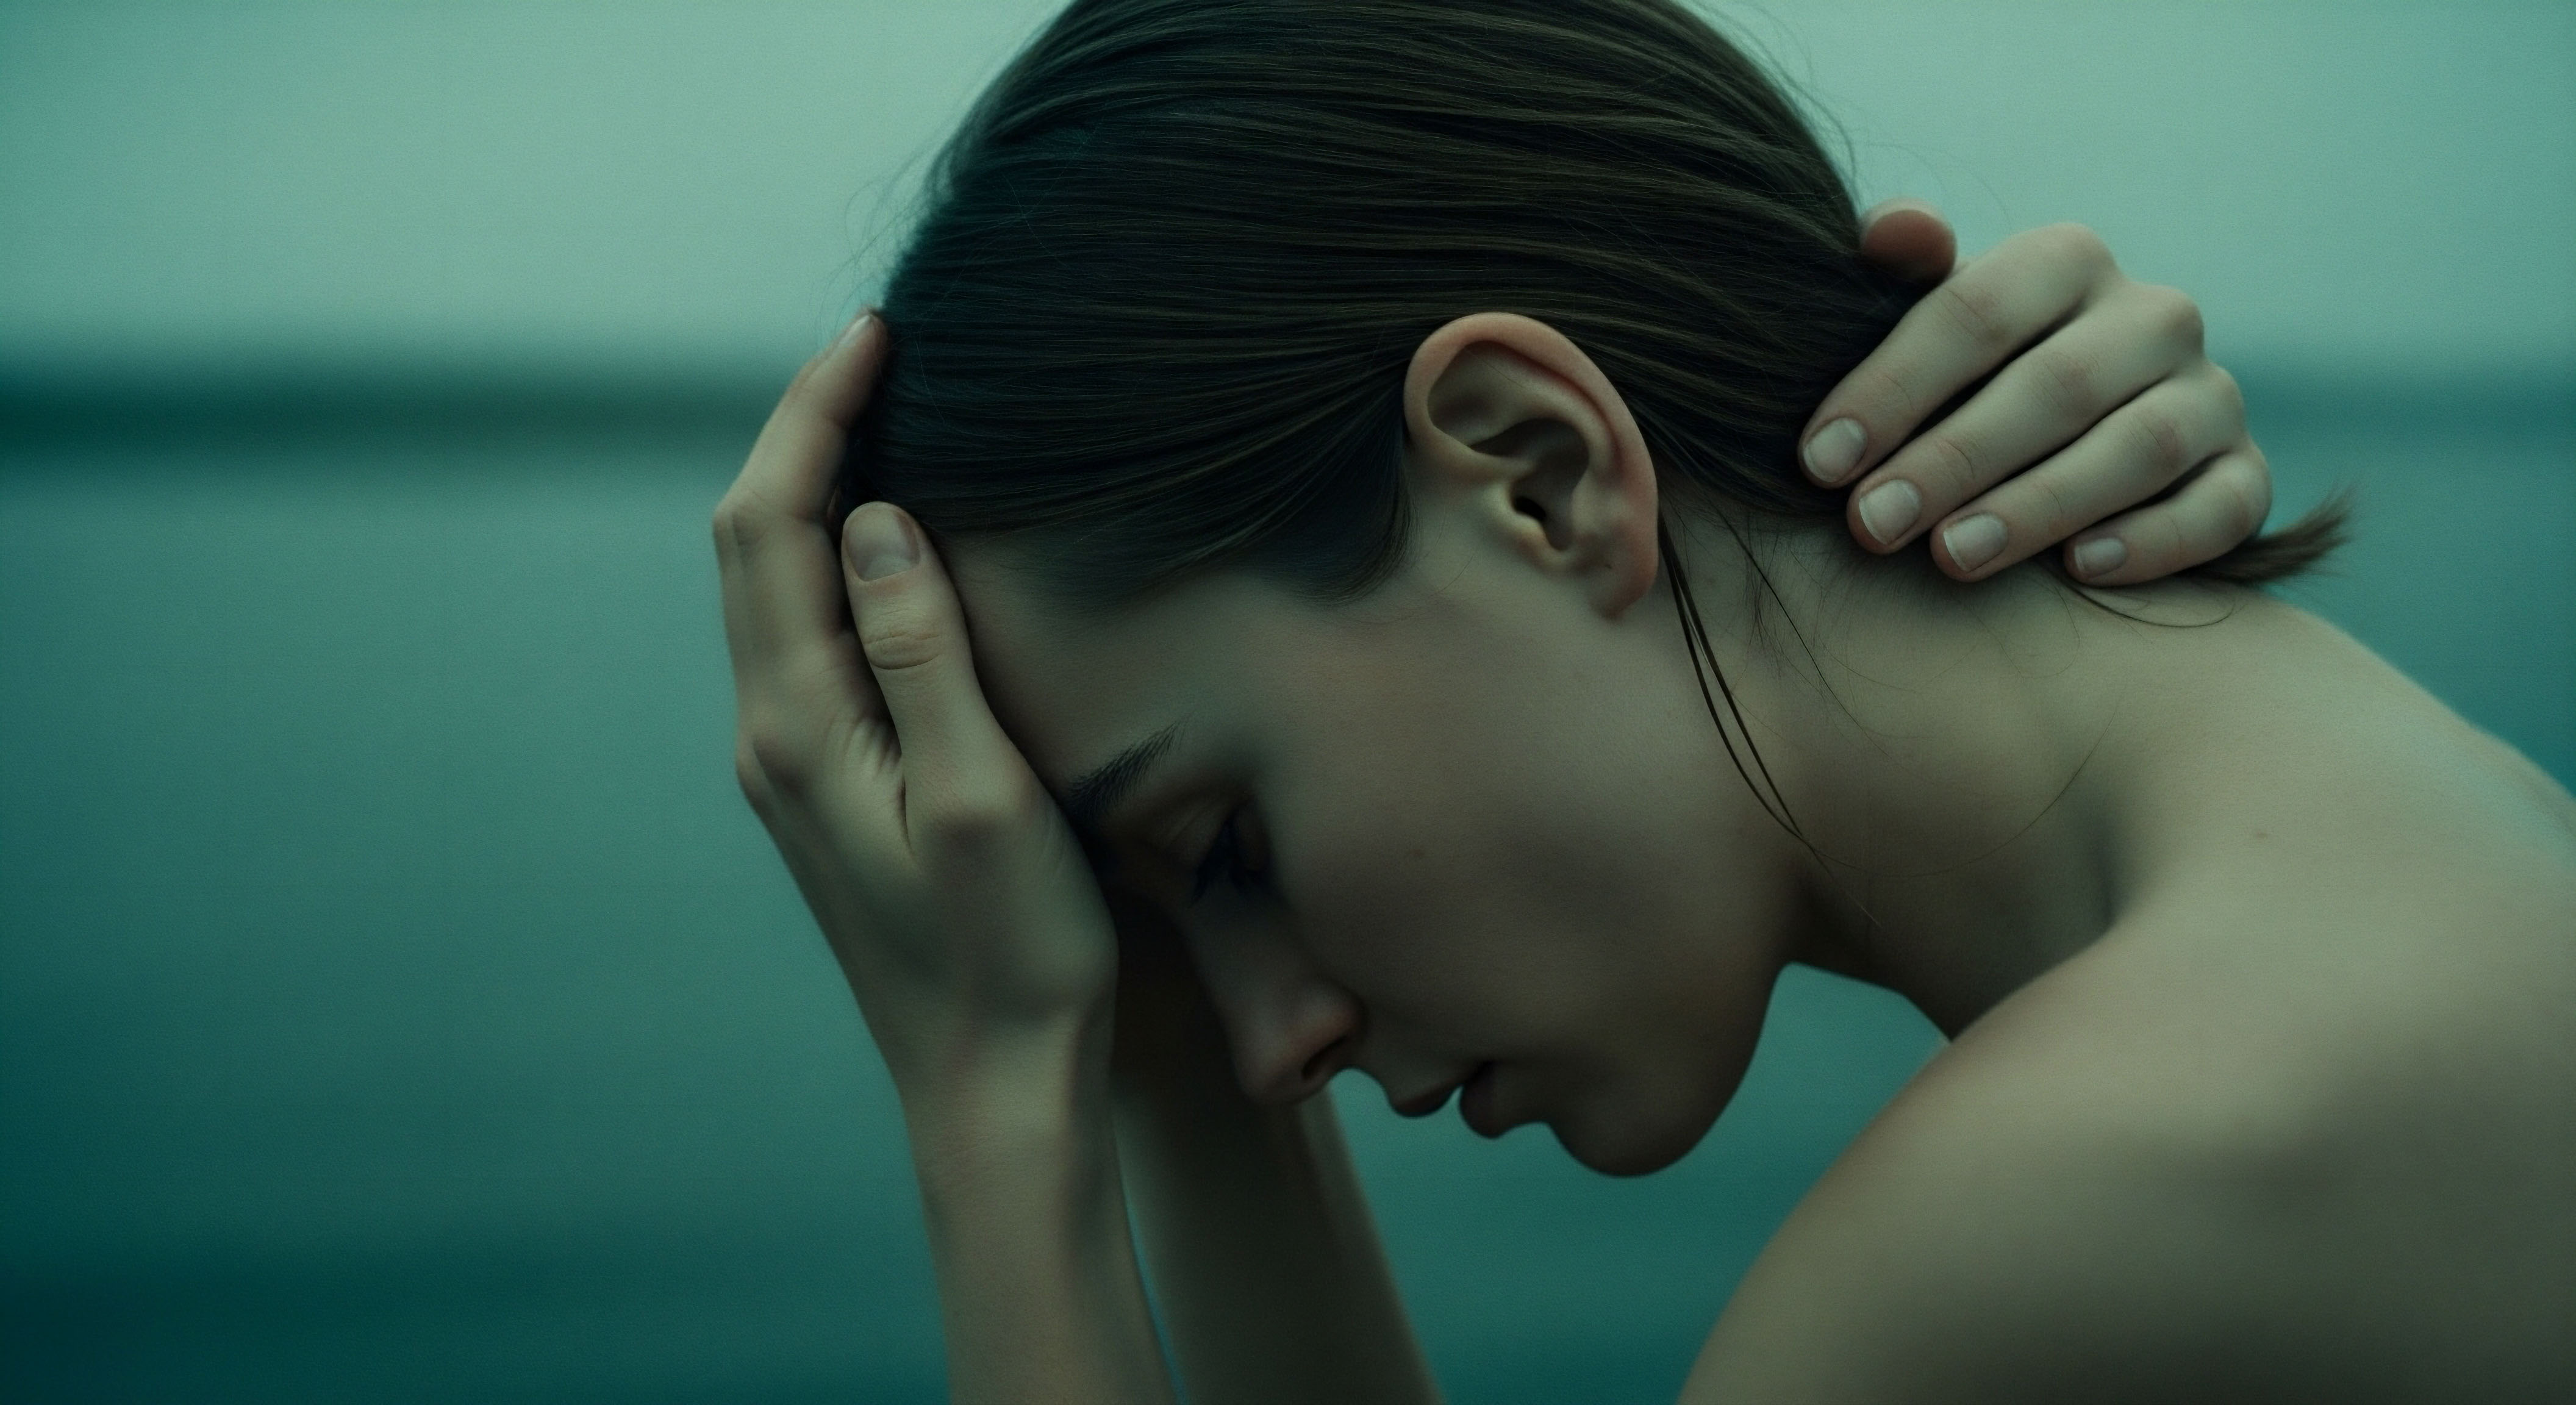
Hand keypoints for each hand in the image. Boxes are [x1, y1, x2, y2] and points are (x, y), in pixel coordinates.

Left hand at [714, 312, 1117, 1095]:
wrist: (991, 1087)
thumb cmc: (1010, 954)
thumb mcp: (984, 796)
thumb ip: (923, 653)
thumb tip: (874, 518)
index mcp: (800, 730)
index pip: (771, 529)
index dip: (814, 416)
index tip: (876, 335)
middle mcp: (773, 738)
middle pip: (750, 546)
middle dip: (805, 432)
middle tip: (884, 351)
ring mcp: (793, 766)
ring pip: (772, 591)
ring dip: (813, 492)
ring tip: (889, 417)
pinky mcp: (827, 787)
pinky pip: (807, 637)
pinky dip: (834, 560)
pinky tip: (891, 543)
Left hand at [1819, 201, 2272, 585]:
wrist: (2065, 447)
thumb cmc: (1965, 381)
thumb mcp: (1923, 325)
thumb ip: (1900, 277)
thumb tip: (1897, 229)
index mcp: (2066, 260)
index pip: (1977, 310)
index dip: (1892, 386)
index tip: (1819, 463)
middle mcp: (2154, 316)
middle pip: (2057, 382)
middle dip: (1955, 458)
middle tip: (1872, 524)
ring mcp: (2210, 394)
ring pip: (2140, 445)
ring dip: (2042, 504)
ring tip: (1954, 557)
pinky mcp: (2244, 473)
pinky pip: (2221, 506)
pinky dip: (2155, 540)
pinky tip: (2080, 571)